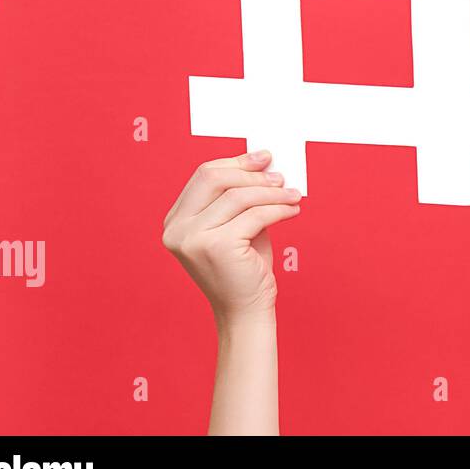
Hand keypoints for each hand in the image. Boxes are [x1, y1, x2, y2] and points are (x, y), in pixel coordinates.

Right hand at [162, 150, 302, 325]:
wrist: (246, 310)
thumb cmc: (244, 267)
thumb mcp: (238, 224)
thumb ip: (242, 196)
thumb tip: (262, 161)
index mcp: (176, 220)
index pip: (204, 176)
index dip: (237, 163)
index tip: (264, 158)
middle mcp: (177, 229)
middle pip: (214, 178)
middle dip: (252, 174)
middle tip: (281, 176)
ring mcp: (192, 238)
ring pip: (239, 196)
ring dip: (272, 192)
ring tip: (293, 195)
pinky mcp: (216, 246)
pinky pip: (255, 215)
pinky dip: (279, 208)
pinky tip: (293, 210)